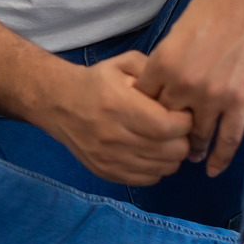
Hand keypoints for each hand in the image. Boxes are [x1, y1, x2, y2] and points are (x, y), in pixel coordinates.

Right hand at [39, 52, 194, 185]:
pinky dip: (157, 168)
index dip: (185, 121)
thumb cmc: (96, 82)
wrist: (58, 103)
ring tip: (165, 140)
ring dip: (172, 155)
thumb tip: (179, 93)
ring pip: (164, 168)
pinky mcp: (106, 172)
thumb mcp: (124, 64)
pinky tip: (151, 152)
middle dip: (183, 139)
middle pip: (172, 151)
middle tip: (176, 127)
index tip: (183, 113)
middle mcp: (114, 136)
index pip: (169, 126)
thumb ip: (154, 72)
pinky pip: (148, 180)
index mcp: (120, 105)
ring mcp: (110, 158)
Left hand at [134, 0, 243, 176]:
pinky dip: (220, 157)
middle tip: (166, 145)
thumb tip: (163, 77)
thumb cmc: (217, 3)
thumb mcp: (179, 30)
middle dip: (165, 135)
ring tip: (191, 156)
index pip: (144, 101)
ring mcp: (212, 95)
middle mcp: (183, 83)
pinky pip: (227, 138)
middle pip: (166, 122)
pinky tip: (214, 168)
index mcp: (163, 62)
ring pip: (197, 135)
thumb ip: (169, 58)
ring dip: (193, 148)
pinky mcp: (241, 100)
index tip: (148, 122)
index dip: (145, 114)